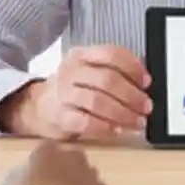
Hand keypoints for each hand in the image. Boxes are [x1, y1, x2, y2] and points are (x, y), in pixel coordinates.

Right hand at [0, 45, 151, 139]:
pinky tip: (115, 130)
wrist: (37, 107)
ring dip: (122, 113)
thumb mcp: (88, 72)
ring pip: (97, 101)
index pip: (111, 54)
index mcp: (82, 55)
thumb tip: (144, 85)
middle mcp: (71, 71)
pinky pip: (84, 121)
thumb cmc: (71, 89)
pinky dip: (103, 127)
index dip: (133, 68)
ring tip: (136, 122)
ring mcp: (62, 93)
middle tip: (146, 106)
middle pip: (107, 80)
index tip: (147, 82)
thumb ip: (113, 73)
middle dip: (131, 95)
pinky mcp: (58, 116)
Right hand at [0, 140, 112, 184]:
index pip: (48, 148)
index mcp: (46, 150)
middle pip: (73, 158)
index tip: (41, 175)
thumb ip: (24, 174)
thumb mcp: (11, 184)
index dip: (45, 162)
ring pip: (89, 175)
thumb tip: (27, 177)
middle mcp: (72, 156)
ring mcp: (91, 173)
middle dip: (68, 170)